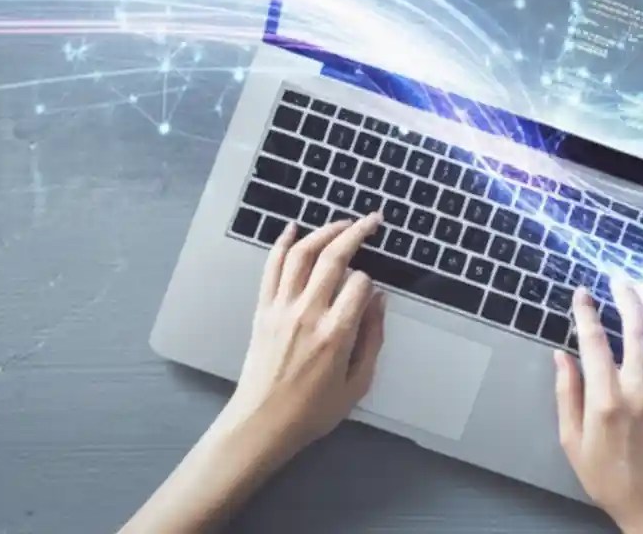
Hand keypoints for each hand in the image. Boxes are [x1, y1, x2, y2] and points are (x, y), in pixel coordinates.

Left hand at [228, 214, 386, 454]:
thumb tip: (380, 299)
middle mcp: (308, 312)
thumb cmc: (314, 410)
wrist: (262, 422)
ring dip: (324, 231)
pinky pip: (272, 267)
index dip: (371, 281)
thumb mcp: (358, 383)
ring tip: (342, 223)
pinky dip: (282, 242)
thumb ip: (373, 338)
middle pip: (333, 257)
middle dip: (357, 232)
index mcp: (336, 333)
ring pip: (302, 254)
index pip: (360, 284)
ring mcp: (282, 307)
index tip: (372, 290)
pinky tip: (294, 228)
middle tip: (373, 220)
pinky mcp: (263, 308)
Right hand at [554, 282, 642, 533]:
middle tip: (617, 278)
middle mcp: (640, 389)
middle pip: (636, 328)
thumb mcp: (573, 443)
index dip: (586, 313)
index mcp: (606, 401)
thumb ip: (566, 396)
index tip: (581, 294)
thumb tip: (560, 356)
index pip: (594, 342)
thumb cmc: (610, 479)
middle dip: (625, 296)